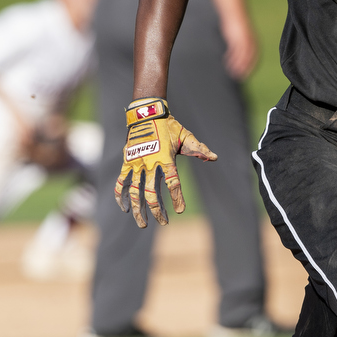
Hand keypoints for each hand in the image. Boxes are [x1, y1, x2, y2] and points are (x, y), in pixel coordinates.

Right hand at [114, 98, 216, 226]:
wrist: (146, 113)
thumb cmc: (169, 126)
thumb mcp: (185, 136)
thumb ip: (199, 149)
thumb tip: (214, 158)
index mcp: (166, 159)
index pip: (173, 183)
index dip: (177, 198)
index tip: (180, 210)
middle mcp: (150, 164)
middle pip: (152, 193)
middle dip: (157, 210)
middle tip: (164, 223)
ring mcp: (137, 164)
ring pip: (135, 192)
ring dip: (138, 209)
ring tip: (143, 223)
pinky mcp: (127, 162)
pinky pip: (121, 182)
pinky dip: (121, 195)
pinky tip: (125, 208)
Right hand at [221, 17, 258, 80]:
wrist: (235, 12)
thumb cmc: (238, 26)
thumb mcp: (243, 37)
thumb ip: (243, 46)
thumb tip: (241, 56)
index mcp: (255, 42)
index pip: (255, 59)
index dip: (251, 68)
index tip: (246, 75)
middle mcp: (251, 42)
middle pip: (250, 59)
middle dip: (245, 69)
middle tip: (240, 78)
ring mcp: (244, 40)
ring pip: (242, 57)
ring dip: (237, 66)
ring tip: (232, 74)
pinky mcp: (236, 38)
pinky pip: (234, 51)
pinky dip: (231, 58)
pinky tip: (226, 63)